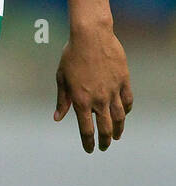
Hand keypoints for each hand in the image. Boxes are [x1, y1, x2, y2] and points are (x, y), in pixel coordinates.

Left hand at [54, 25, 132, 151]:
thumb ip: (62, 100)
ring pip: (119, 117)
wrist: (91, 36)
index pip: (86, 130)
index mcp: (80, 100)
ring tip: (117, 136)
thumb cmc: (71, 55)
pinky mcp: (123, 81)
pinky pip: (127, 100)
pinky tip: (124, 114)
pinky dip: (126, 110)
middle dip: (105, 141)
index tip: (90, 149)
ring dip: (119, 129)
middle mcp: (98, 99)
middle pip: (105, 128)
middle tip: (105, 147)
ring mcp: (112, 91)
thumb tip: (57, 118)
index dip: (88, 142)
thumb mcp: (61, 78)